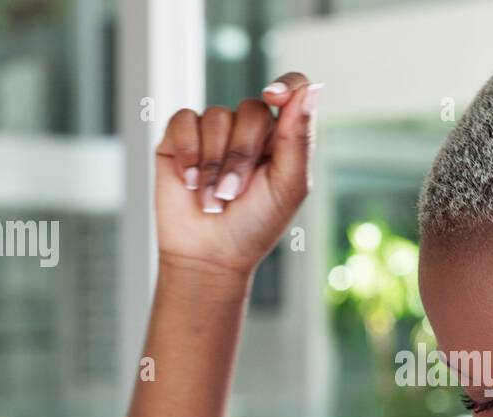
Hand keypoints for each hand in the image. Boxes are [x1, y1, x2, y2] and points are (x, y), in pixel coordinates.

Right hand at [155, 73, 320, 279]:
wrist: (208, 254)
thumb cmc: (254, 225)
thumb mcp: (287, 187)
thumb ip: (299, 139)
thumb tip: (312, 89)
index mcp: (284, 137)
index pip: (294, 88)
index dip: (286, 85)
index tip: (273, 97)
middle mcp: (249, 128)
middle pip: (251, 109)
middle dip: (241, 156)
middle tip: (233, 194)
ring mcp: (214, 130)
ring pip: (216, 117)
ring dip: (213, 165)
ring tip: (211, 199)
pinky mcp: (180, 136)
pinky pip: (184, 120)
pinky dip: (188, 153)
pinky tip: (190, 182)